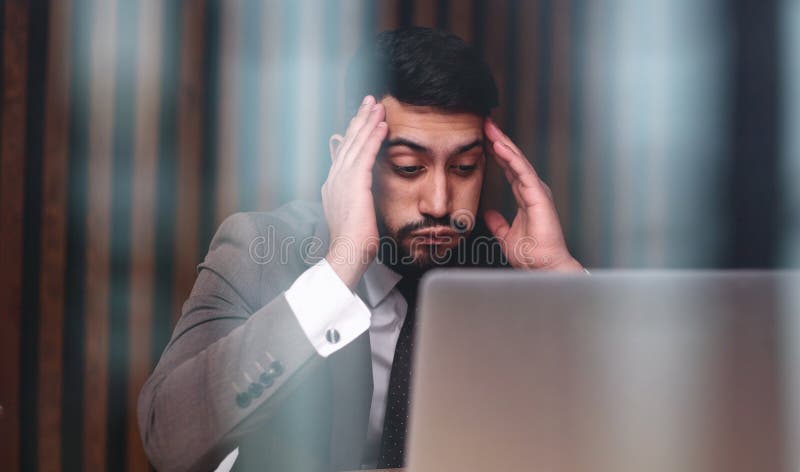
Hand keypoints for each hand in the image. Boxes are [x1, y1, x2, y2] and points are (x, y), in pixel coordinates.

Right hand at [322, 96, 387, 288]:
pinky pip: (365, 154)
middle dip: (360, 119)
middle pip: (348, 142)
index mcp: (334, 184)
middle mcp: (335, 178)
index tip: (364, 117)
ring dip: (367, 122)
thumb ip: (356, 194)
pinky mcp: (354, 184)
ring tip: (377, 105)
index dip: (355, 132)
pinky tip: (382, 125)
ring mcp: (342, 180)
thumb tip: (363, 185)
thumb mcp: (354, 211)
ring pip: (356, 144)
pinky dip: (373, 138)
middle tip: (369, 100)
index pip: (345, 151)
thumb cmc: (355, 240)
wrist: (347, 253)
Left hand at [483, 119, 583, 271]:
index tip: (482, 138)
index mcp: (525, 196)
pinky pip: (523, 172)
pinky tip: (499, 146)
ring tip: (490, 128)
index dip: (495, 153)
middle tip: (485, 123)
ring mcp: (537, 191)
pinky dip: (511, 158)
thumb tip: (488, 214)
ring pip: (518, 160)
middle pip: (513, 159)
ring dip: (503, 143)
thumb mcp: (506, 235)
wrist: (543, 267)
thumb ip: (498, 223)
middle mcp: (532, 190)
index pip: (508, 168)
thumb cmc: (532, 255)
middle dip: (498, 140)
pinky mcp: (539, 195)